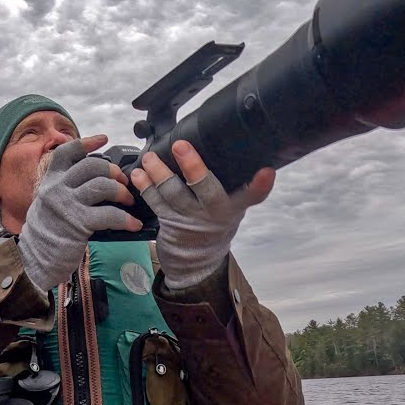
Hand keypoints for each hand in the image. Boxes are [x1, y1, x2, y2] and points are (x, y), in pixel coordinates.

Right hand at [18, 135, 142, 291]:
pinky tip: (132, 224)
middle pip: (91, 166)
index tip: (104, 138)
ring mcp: (67, 204)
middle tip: (123, 182)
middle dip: (113, 171)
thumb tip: (97, 175)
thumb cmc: (49, 229)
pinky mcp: (78, 223)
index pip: (67, 152)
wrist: (36, 256)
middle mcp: (57, 188)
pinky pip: (109, 215)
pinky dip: (125, 219)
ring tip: (129, 201)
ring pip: (102, 186)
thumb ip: (66, 186)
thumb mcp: (50, 200)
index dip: (86, 143)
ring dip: (122, 192)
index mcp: (50, 179)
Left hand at [129, 140, 273, 289]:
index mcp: (234, 207)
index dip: (261, 185)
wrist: (196, 260)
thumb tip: (228, 143)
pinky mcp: (169, 221)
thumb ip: (232, 184)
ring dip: (159, 172)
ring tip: (150, 156)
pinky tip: (139, 173)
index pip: (253, 196)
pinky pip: (155, 202)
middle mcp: (215, 213)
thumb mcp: (230, 206)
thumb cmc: (214, 221)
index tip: (266, 172)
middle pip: (207, 190)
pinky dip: (145, 186)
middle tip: (181, 146)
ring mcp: (190, 219)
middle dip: (193, 167)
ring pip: (174, 194)